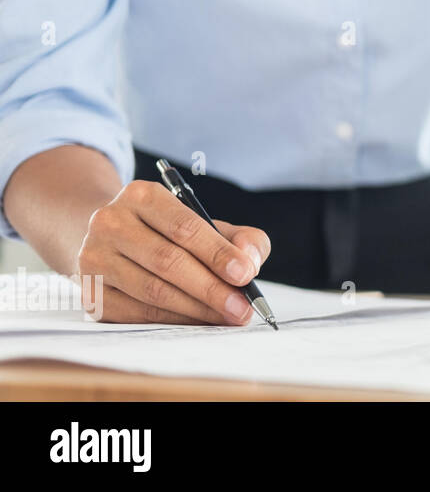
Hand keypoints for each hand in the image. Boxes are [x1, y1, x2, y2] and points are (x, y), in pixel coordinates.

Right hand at [74, 180, 270, 324]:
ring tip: (227, 317)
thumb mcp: (206, 223)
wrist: (111, 241)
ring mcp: (94, 259)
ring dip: (197, 309)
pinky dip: (174, 321)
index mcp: (141, 196)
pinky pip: (139, 313)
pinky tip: (199, 322)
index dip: (217, 253)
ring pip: (153, 291)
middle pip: (168, 261)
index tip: (245, 275)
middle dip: (212, 288)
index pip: (184, 227)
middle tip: (242, 308)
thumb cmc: (169, 233)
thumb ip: (240, 238)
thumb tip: (250, 261)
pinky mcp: (91, 293)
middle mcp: (110, 223)